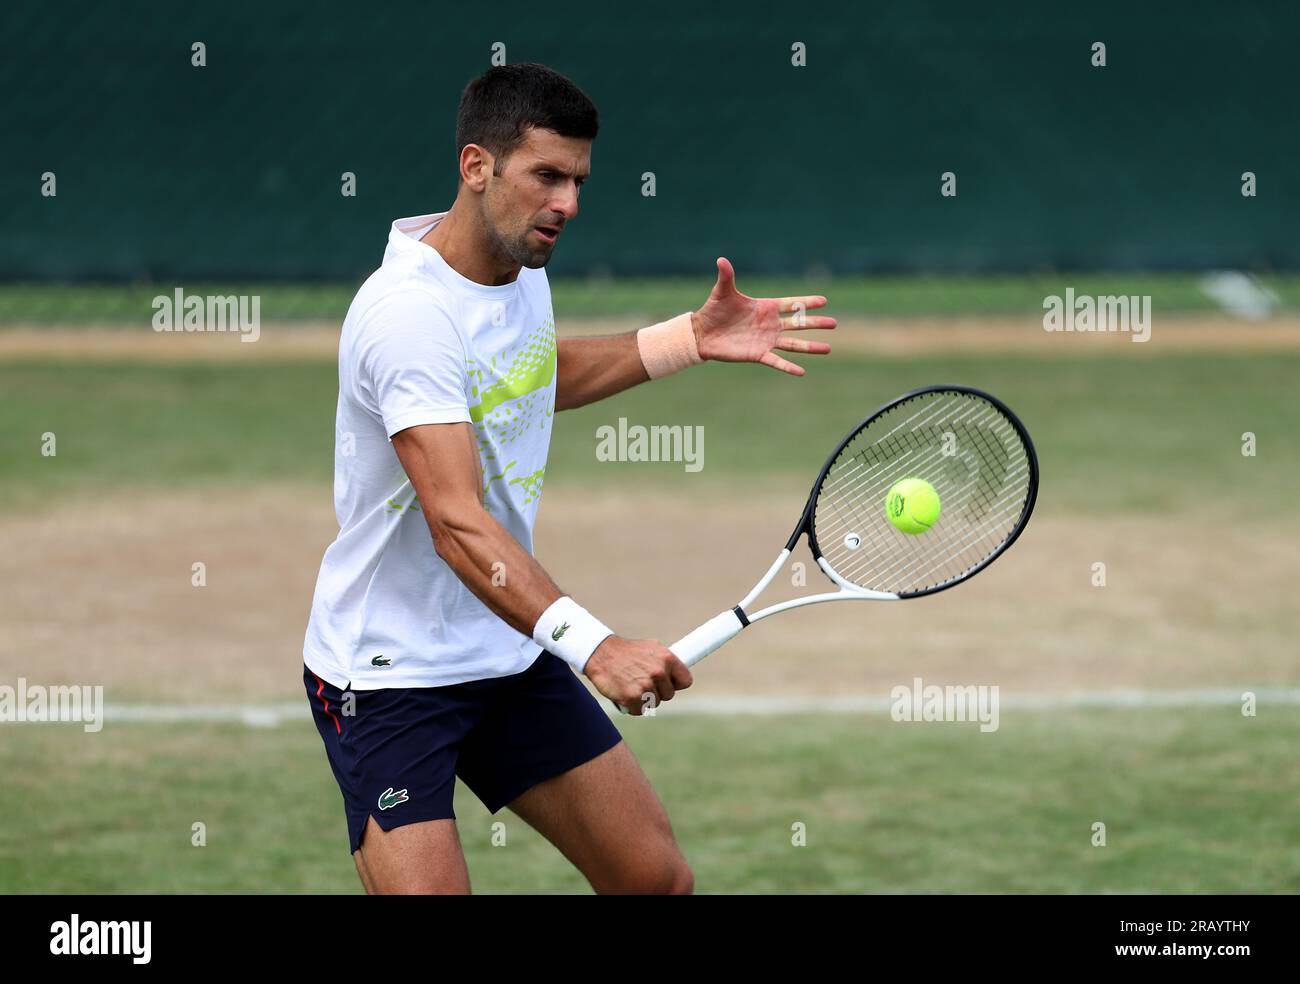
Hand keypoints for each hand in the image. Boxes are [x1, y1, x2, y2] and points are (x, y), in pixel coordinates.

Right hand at [585, 636, 693, 714]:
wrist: (601, 654)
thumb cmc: (627, 651)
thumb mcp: (651, 648)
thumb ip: (666, 661)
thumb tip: (678, 673)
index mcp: (667, 658)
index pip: (686, 681)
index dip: (676, 683)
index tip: (668, 683)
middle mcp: (659, 672)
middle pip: (669, 695)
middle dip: (658, 691)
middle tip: (643, 681)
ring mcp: (646, 686)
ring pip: (654, 703)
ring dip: (645, 699)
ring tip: (633, 685)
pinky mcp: (633, 698)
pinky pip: (640, 710)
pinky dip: (633, 706)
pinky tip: (625, 693)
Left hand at [692, 257, 835, 375]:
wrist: (703, 333)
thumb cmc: (714, 309)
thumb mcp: (722, 291)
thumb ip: (727, 276)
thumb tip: (721, 259)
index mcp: (766, 307)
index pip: (791, 304)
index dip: (807, 302)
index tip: (824, 300)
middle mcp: (770, 324)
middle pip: (798, 324)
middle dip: (815, 323)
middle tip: (834, 323)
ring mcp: (766, 340)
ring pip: (793, 344)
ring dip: (810, 346)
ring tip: (828, 348)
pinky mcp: (758, 354)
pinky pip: (777, 361)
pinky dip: (788, 367)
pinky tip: (802, 372)